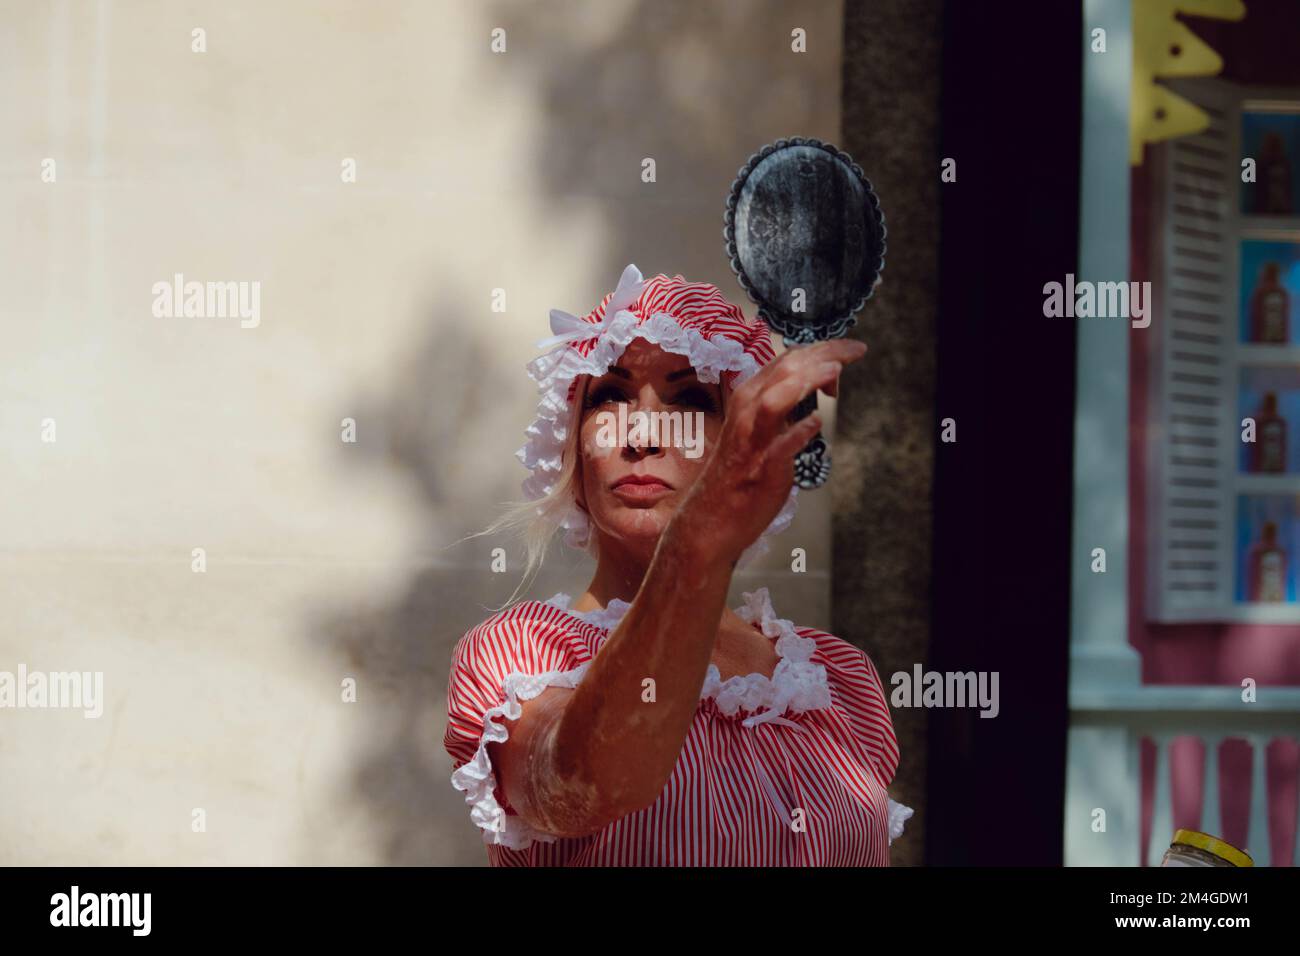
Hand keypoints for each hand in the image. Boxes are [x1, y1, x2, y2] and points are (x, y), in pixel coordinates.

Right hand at [667, 338, 868, 565]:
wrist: (713, 517)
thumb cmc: (741, 472)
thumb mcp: (760, 427)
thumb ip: (784, 404)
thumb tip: (816, 385)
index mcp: (749, 397)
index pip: (787, 359)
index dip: (821, 349)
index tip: (848, 350)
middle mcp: (748, 411)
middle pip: (787, 369)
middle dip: (825, 354)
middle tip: (856, 350)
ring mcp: (753, 439)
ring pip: (778, 397)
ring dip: (808, 380)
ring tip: (836, 371)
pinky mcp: (762, 467)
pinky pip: (781, 445)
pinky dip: (799, 431)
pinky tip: (817, 422)